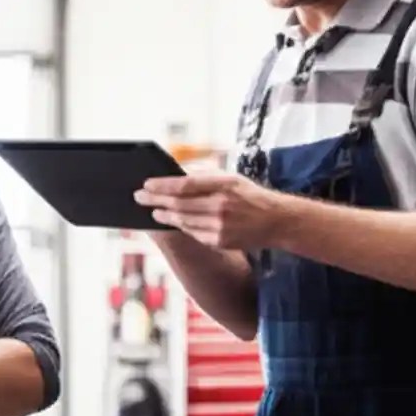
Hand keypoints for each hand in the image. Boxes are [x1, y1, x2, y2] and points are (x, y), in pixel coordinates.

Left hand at [135, 172, 289, 249]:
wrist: (275, 221)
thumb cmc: (251, 195)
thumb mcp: (231, 177)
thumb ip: (205, 175)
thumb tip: (177, 173)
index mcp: (223, 185)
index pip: (184, 185)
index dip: (162, 186)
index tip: (146, 184)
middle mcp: (220, 206)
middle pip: (179, 204)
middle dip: (155, 200)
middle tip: (139, 197)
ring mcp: (219, 226)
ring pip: (183, 220)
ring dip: (165, 215)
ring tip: (153, 211)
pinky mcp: (220, 241)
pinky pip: (193, 233)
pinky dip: (182, 226)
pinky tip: (173, 221)